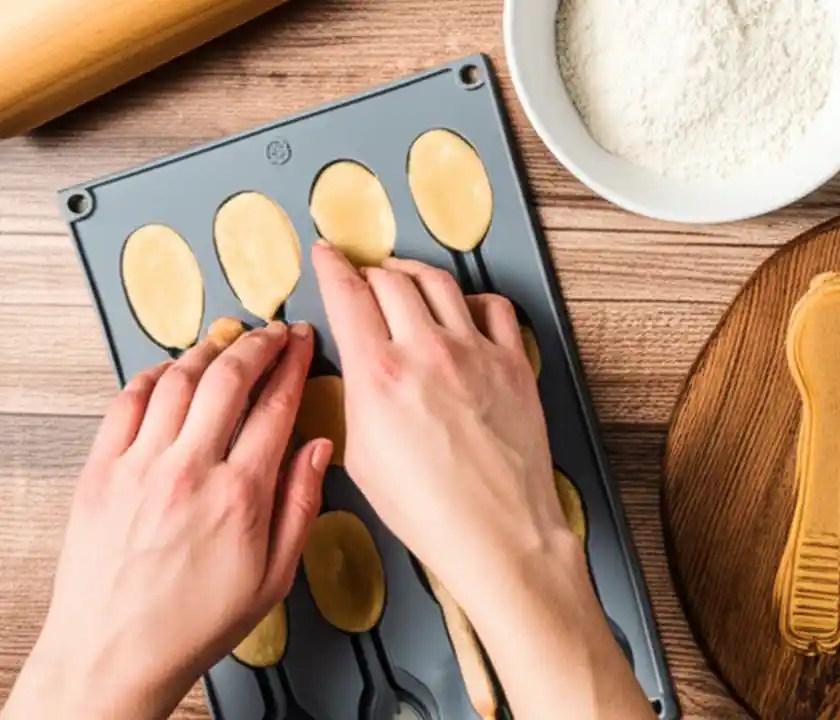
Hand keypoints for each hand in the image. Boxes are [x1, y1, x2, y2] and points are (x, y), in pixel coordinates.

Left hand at [3, 322, 329, 719]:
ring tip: (227, 341)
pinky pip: (126, 402)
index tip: (301, 342)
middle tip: (272, 331)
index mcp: (240, 495)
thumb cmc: (195, 623)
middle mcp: (188, 470)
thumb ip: (301, 505)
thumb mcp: (275, 576)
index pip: (275, 405)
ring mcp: (138, 467)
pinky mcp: (100, 472)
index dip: (293, 364)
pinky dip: (152, 375)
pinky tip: (170, 371)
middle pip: (228, 378)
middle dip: (257, 344)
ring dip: (208, 351)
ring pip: (176, 380)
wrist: (114, 653)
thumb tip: (321, 448)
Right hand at [310, 243, 651, 717]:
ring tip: (405, 279)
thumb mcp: (362, 456)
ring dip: (415, 274)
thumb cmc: (428, 511)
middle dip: (370, 271)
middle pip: (391, 280)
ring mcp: (476, 353)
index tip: (326, 255)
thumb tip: (359, 366)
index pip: (348, 295)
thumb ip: (357, 397)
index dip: (331, 267)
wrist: (496, 532)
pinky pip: (494, 307)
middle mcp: (427, 351)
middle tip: (363, 275)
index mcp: (379, 374)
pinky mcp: (513, 364)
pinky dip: (471, 299)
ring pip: (441, 283)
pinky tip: (463, 309)